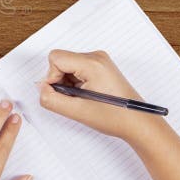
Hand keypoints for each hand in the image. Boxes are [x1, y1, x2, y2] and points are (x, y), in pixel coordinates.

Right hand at [38, 50, 163, 144]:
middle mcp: (96, 57)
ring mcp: (100, 60)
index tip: (61, 94)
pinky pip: (76, 68)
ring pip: (68, 65)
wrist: (138, 122)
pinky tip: (87, 95)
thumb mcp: (77, 111)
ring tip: (82, 98)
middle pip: (61, 60)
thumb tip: (41, 88)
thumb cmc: (115, 117)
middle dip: (60, 80)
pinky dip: (75, 82)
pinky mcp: (101, 66)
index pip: (55, 58)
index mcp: (92, 64)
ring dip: (68, 83)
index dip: (51, 77)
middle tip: (74, 99)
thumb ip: (51, 99)